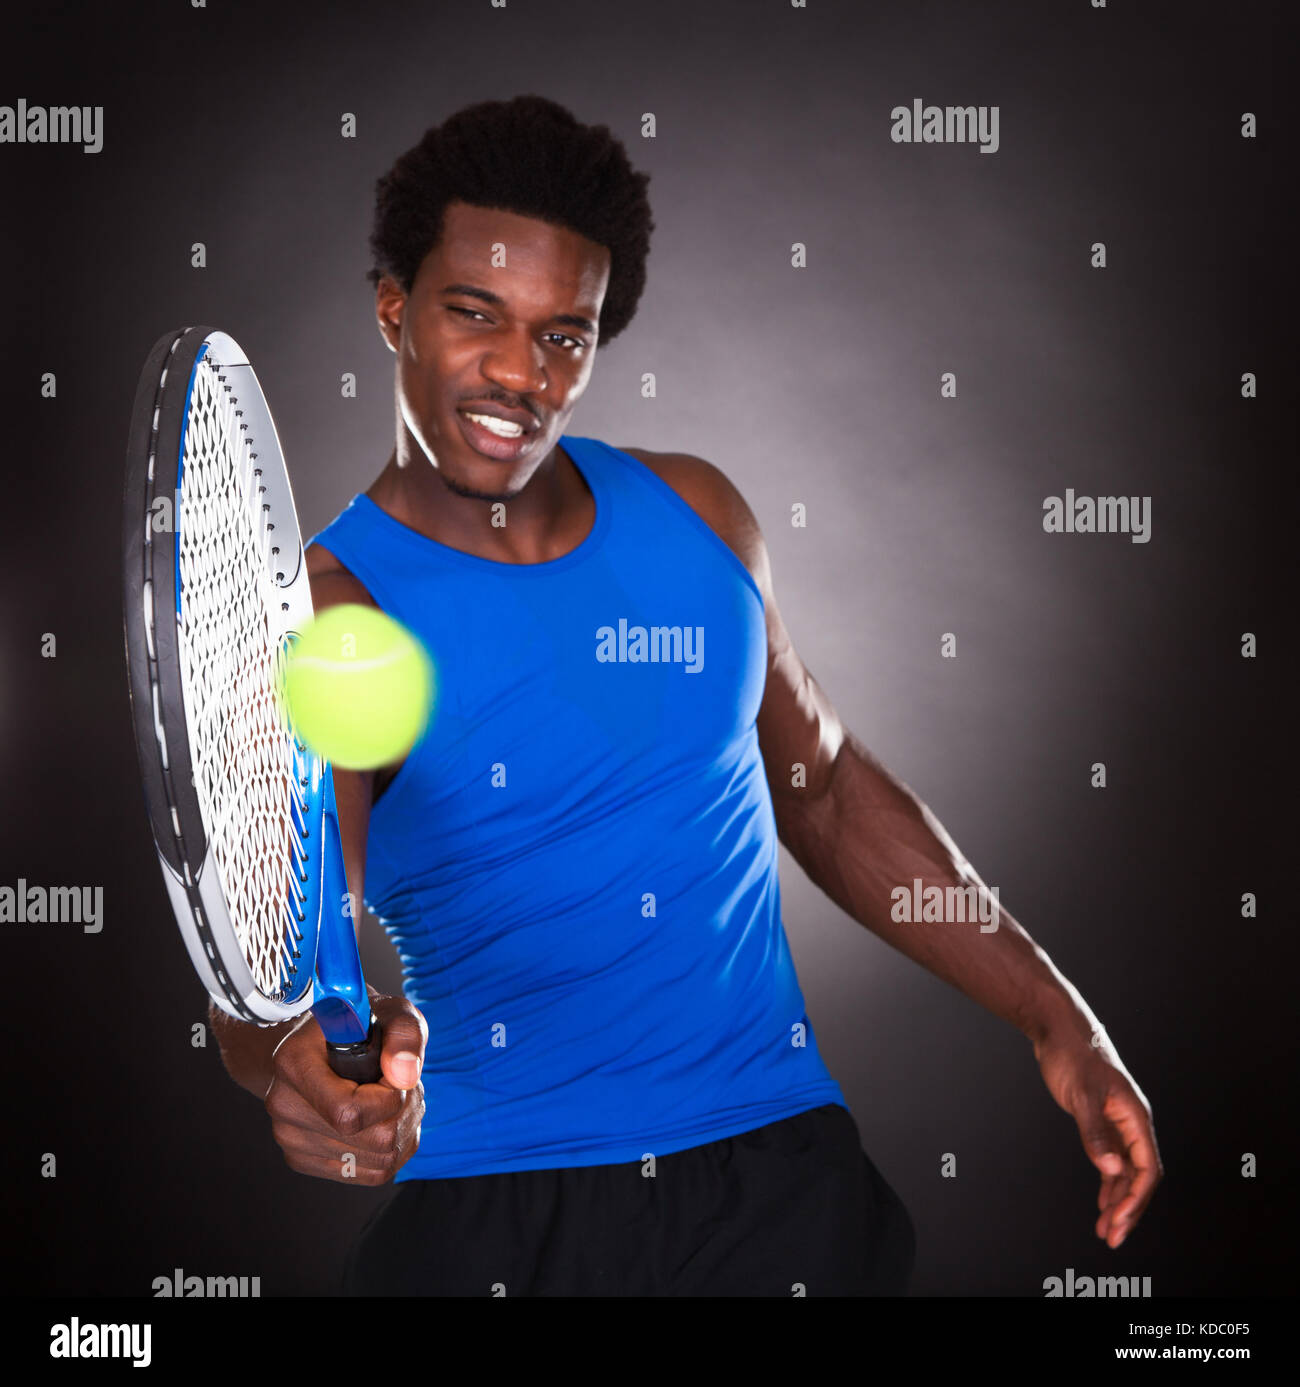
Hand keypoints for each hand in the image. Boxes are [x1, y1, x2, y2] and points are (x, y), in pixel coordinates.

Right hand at [264, 994, 426, 1184]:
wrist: (323, 1043)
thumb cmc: (360, 1025)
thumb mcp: (391, 1011)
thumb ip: (403, 1035)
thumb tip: (405, 1076)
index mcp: (294, 1064)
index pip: (349, 1112)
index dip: (390, 1099)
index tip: (396, 1075)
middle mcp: (284, 1105)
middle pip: (374, 1141)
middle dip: (405, 1111)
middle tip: (401, 1083)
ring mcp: (290, 1138)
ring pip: (381, 1161)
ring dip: (405, 1129)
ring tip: (392, 1097)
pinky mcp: (304, 1159)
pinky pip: (373, 1173)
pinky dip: (394, 1148)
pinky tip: (385, 1118)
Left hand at [1032, 1022, 1162, 1247]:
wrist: (1058, 1031)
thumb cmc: (1074, 1057)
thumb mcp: (1082, 1096)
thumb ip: (1094, 1134)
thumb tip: (1111, 1169)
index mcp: (1135, 1118)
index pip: (1147, 1169)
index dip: (1136, 1198)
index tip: (1119, 1221)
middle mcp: (1131, 1124)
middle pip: (1138, 1176)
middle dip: (1127, 1208)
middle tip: (1111, 1238)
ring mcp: (1117, 1124)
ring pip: (1124, 1172)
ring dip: (1116, 1201)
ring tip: (1104, 1229)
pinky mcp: (1101, 1123)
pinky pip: (1111, 1161)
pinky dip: (1108, 1183)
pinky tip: (1102, 1202)